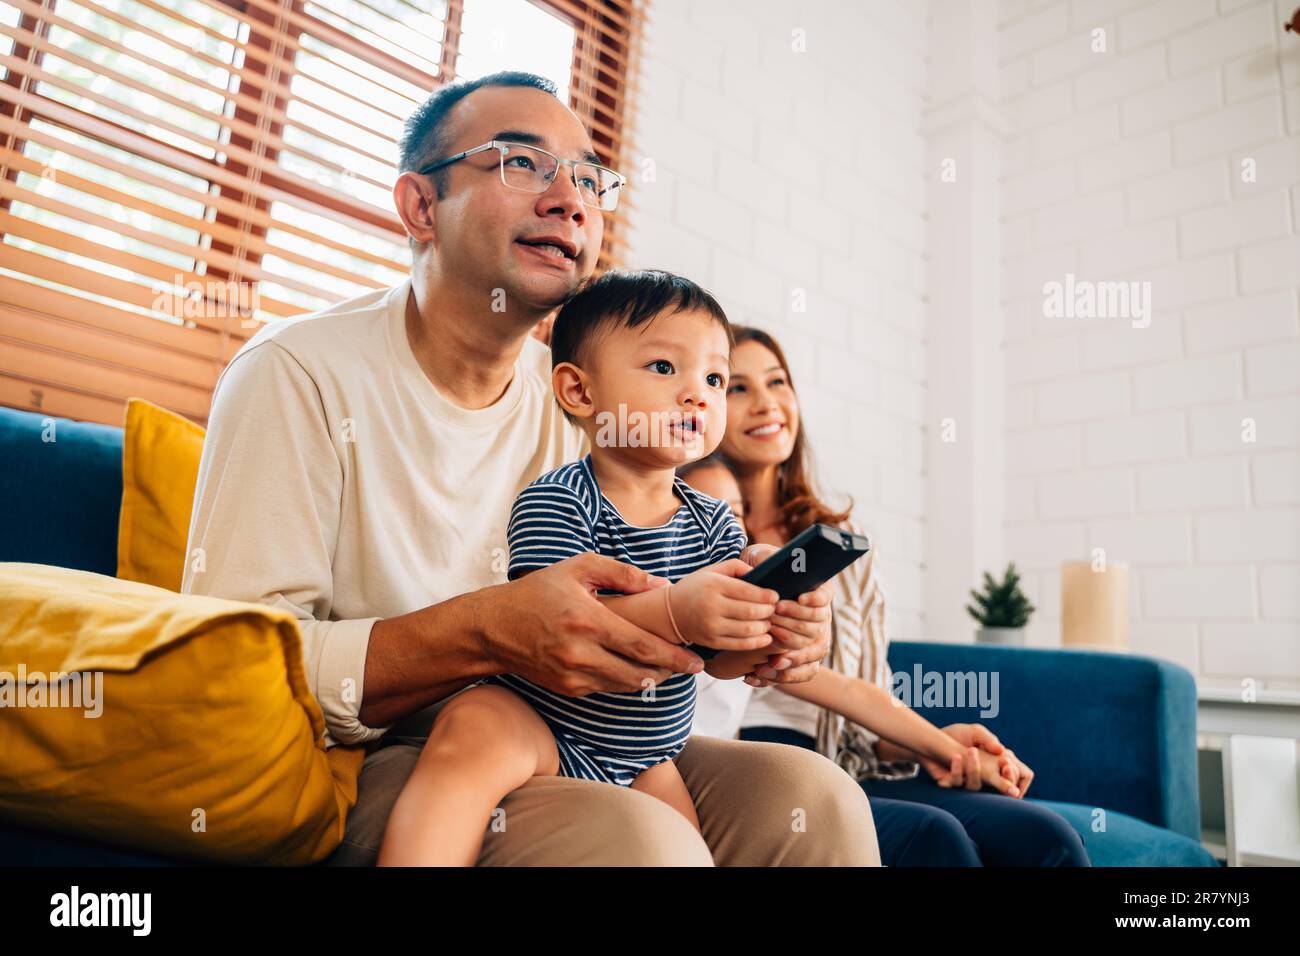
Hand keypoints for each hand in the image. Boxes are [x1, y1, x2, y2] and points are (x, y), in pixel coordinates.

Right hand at [481, 553, 704, 695]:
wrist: (494, 627)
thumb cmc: (538, 592)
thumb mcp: (578, 568)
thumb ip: (622, 573)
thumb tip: (660, 585)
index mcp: (588, 621)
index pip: (642, 647)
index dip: (673, 657)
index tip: (695, 661)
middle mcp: (581, 653)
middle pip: (639, 673)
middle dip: (668, 672)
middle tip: (689, 666)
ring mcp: (572, 675)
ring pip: (624, 686)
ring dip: (648, 679)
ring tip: (665, 667)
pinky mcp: (566, 688)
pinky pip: (605, 688)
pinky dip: (622, 680)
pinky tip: (633, 668)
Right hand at [668, 558, 778, 650]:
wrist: (671, 612)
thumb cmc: (696, 588)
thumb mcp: (712, 570)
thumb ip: (736, 567)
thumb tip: (761, 572)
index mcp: (714, 585)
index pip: (748, 591)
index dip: (766, 595)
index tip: (775, 596)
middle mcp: (712, 606)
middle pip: (750, 611)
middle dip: (768, 611)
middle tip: (775, 609)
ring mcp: (711, 626)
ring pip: (747, 629)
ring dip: (764, 626)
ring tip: (769, 621)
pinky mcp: (712, 641)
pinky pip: (739, 644)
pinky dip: (756, 642)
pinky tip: (765, 636)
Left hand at [736, 544, 832, 688]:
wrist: (752, 605)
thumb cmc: (761, 578)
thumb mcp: (761, 562)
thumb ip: (763, 560)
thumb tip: (763, 562)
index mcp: (817, 594)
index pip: (824, 597)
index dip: (815, 599)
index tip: (801, 597)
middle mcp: (821, 619)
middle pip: (816, 626)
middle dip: (794, 625)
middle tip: (772, 621)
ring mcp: (816, 641)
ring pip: (812, 652)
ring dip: (791, 655)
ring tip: (771, 657)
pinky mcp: (805, 661)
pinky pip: (803, 673)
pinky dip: (784, 677)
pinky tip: (760, 673)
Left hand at [922, 724, 1033, 797]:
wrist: (932, 738)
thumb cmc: (958, 735)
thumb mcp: (975, 732)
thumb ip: (989, 740)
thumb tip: (1002, 751)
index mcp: (996, 764)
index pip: (1019, 778)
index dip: (1017, 778)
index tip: (1008, 767)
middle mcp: (985, 777)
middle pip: (1002, 791)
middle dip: (1004, 782)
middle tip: (1004, 767)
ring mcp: (968, 782)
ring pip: (976, 787)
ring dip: (974, 769)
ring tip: (971, 751)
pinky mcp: (952, 783)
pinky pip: (957, 783)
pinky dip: (957, 769)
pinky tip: (956, 756)